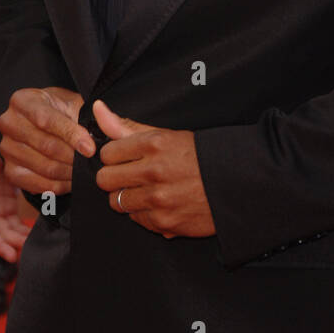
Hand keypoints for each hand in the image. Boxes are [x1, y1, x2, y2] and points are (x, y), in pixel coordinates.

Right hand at [0, 86, 92, 195]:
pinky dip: (58, 186)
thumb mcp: (74, 104)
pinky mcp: (10, 170)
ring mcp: (6, 148)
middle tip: (92, 162)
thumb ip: (89, 113)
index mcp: (23, 100)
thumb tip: (104, 119)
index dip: (71, 134)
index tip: (90, 148)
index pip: (46, 119)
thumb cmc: (62, 113)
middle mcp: (9, 122)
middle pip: (45, 145)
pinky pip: (36, 184)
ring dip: (69, 172)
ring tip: (85, 170)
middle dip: (73, 156)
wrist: (46, 128)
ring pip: (44, 167)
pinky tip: (71, 181)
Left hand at [94, 99, 215, 238]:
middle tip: (130, 176)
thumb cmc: (199, 156)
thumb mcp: (165, 135)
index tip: (125, 158)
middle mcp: (153, 171)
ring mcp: (158, 200)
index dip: (115, 156)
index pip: (107, 152)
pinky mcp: (164, 223)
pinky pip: (136, 219)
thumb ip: (127, 126)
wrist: (235, 184)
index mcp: (153, 143)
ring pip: (117, 202)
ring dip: (127, 197)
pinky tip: (159, 204)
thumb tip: (97, 109)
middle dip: (114, 177)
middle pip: (105, 179)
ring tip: (146, 190)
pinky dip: (144, 213)